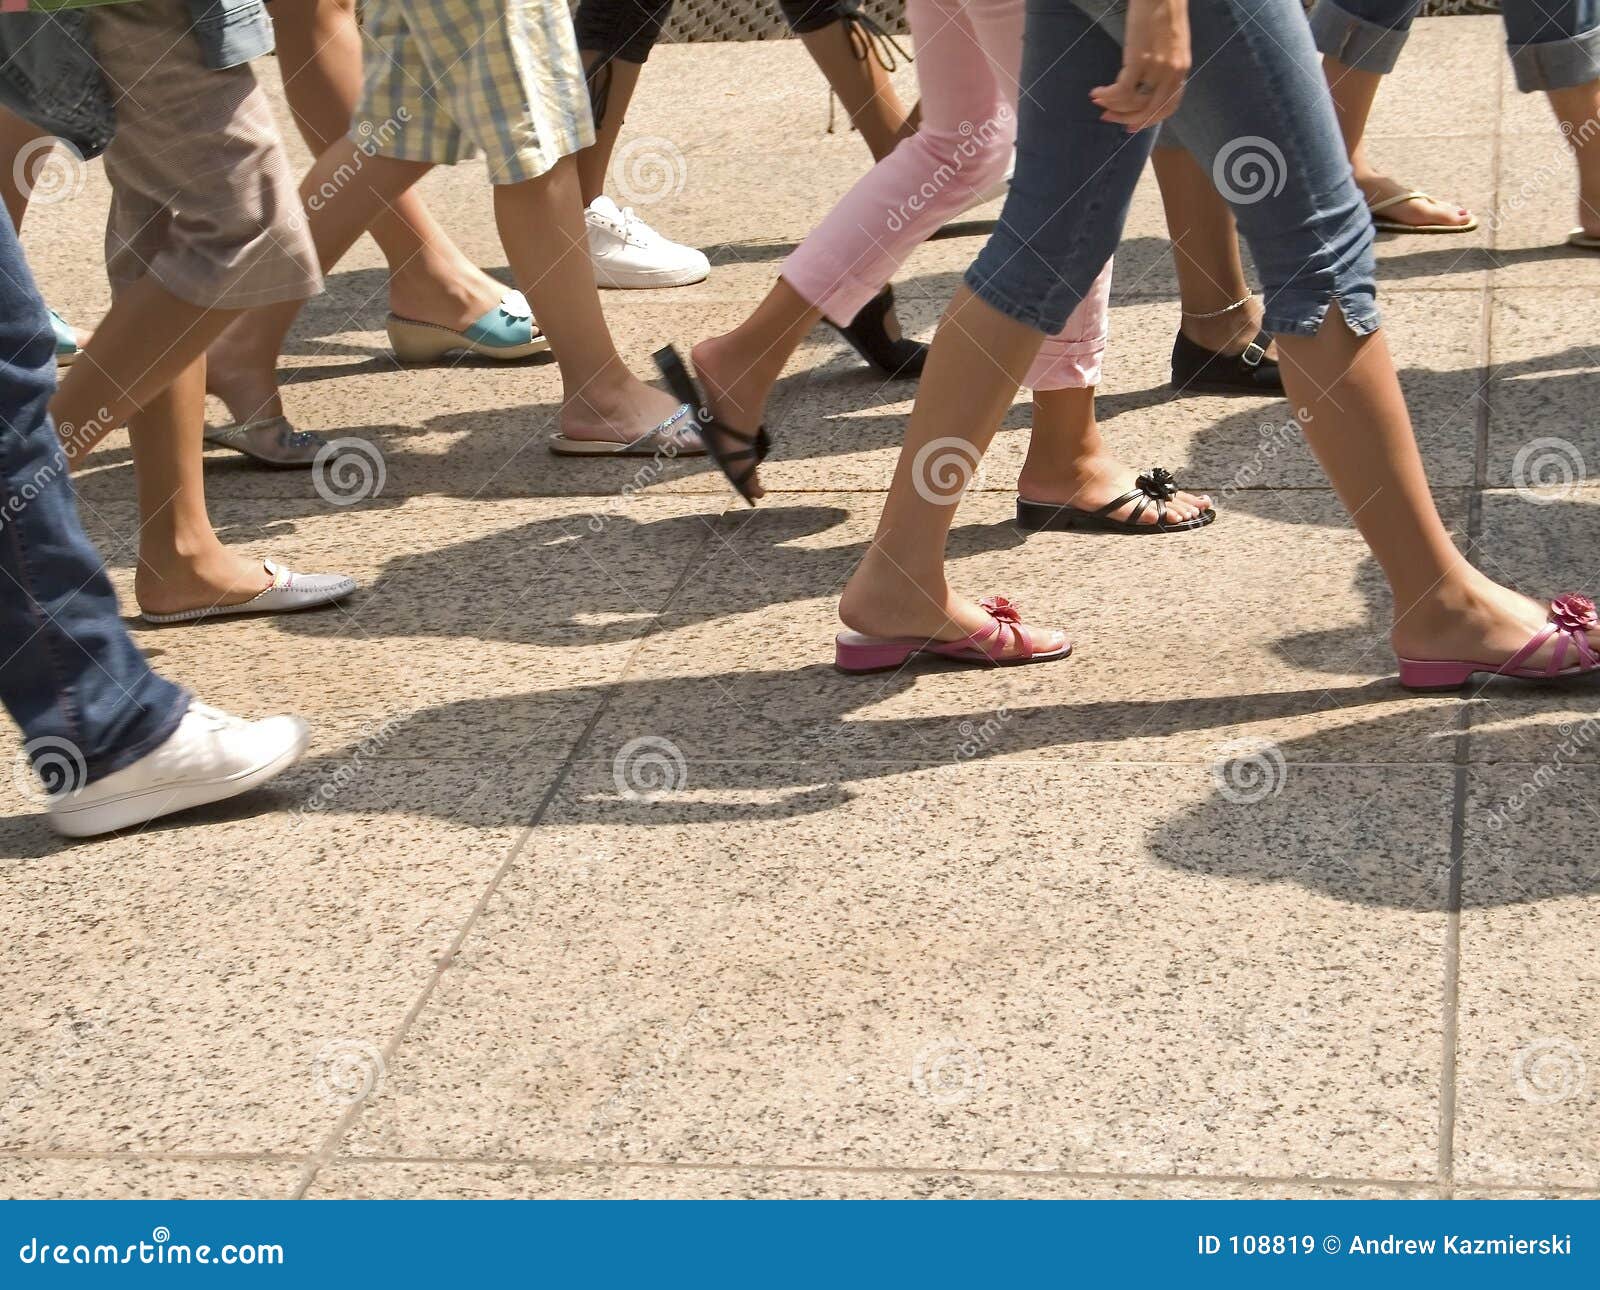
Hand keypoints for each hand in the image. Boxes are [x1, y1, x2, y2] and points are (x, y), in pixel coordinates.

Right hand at [1089, 0, 1190, 131]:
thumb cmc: (1163, 10)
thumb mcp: (1171, 44)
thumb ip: (1164, 65)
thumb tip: (1145, 84)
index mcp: (1181, 69)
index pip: (1168, 108)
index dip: (1148, 121)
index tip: (1130, 126)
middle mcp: (1173, 73)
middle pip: (1150, 111)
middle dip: (1126, 119)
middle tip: (1107, 118)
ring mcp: (1157, 68)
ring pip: (1133, 102)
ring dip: (1112, 106)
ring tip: (1098, 100)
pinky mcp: (1140, 60)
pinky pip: (1122, 91)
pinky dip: (1107, 96)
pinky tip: (1097, 92)